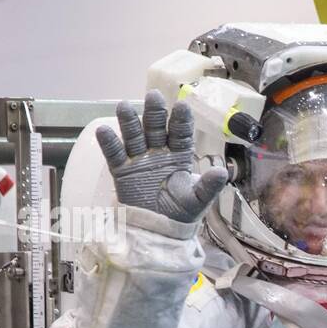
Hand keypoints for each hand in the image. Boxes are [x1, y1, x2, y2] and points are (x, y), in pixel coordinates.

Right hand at [96, 90, 227, 223]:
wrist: (158, 231)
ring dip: (129, 122)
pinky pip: (115, 154)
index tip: (182, 106)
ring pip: (134, 136)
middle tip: (153, 96)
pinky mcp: (122, 171)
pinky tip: (104, 130)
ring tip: (123, 106)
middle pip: (156, 128)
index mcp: (179, 155)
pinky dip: (109, 143)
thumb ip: (208, 186)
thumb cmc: (180, 213)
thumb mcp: (197, 200)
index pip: (180, 134)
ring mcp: (139, 159)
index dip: (181, 120)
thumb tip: (222, 172)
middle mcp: (159, 152)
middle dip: (154, 113)